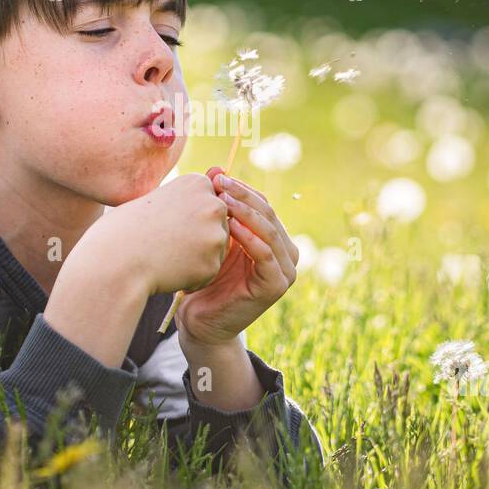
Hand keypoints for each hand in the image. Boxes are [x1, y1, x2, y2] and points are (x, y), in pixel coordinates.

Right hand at [82, 172, 230, 296]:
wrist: (114, 261)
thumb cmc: (128, 228)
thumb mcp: (160, 198)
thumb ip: (194, 191)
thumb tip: (221, 170)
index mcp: (197, 183)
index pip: (206, 205)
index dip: (183, 219)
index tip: (163, 222)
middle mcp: (212, 205)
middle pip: (217, 226)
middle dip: (196, 237)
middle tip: (163, 241)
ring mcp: (215, 235)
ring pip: (216, 250)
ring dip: (196, 256)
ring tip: (164, 254)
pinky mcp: (212, 264)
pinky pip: (209, 272)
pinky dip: (192, 275)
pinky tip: (168, 270)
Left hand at [175, 168, 298, 347]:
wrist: (201, 320)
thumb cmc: (205, 279)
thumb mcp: (214, 238)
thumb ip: (220, 208)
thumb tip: (216, 168)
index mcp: (276, 240)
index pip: (264, 206)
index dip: (242, 189)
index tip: (218, 177)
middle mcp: (286, 253)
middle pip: (268, 214)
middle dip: (243, 196)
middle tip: (220, 183)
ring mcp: (285, 270)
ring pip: (268, 231)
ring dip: (245, 212)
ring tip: (223, 200)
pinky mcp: (276, 285)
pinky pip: (264, 254)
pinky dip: (248, 237)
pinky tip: (229, 225)